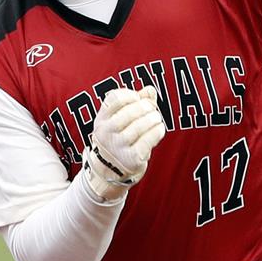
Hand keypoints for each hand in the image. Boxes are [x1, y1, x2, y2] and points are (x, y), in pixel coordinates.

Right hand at [84, 85, 166, 201]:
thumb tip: (150, 90)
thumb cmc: (119, 138)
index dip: (129, 94)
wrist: (111, 170)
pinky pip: (147, 141)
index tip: (137, 98)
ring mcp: (117, 147)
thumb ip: (136, 102)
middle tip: (152, 108)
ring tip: (156, 118)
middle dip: (144, 107)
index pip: (114, 99)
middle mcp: (106, 133)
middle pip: (128, 112)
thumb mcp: (119, 119)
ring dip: (152, 118)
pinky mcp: (131, 159)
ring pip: (138, 127)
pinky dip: (157, 131)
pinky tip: (160, 128)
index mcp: (102, 119)